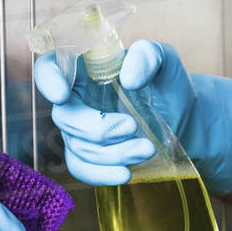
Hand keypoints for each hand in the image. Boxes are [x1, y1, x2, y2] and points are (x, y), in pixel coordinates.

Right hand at [33, 40, 231, 194]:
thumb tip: (128, 78)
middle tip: (132, 126)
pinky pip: (81, 168)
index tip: (63, 95)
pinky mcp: (88, 155)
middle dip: (97, 128)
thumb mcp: (164, 61)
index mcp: (85, 68)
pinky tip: (126, 173)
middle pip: (64, 116)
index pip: (49, 67)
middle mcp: (76, 98)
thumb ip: (147, 56)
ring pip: (78, 146)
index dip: (48, 79)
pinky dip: (101, 174)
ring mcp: (79, 128)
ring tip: (147, 149)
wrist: (183, 120)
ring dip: (113, 152)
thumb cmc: (168, 84)